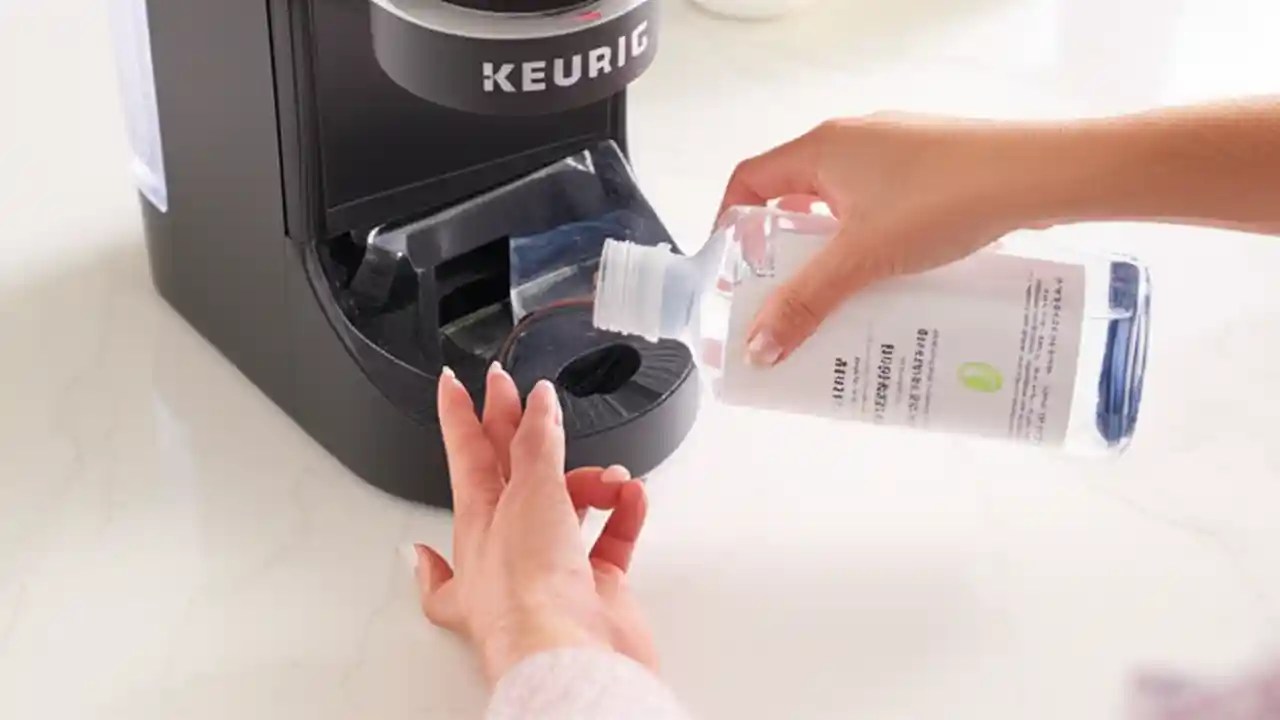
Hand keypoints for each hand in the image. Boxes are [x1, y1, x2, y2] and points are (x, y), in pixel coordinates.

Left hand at [413, 364, 655, 684]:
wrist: (570, 657)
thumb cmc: (525, 592)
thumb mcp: (528, 494)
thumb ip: (537, 443)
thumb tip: (538, 404)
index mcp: (478, 518)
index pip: (466, 452)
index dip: (460, 413)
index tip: (453, 385)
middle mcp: (509, 543)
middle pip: (516, 472)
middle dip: (521, 430)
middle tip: (521, 393)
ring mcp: (551, 568)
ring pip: (571, 505)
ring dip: (594, 480)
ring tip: (611, 476)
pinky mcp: (593, 588)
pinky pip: (611, 538)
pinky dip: (624, 515)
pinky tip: (631, 499)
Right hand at [719, 112, 1039, 365]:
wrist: (1037, 176)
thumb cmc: (946, 197)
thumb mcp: (863, 257)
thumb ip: (807, 302)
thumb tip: (759, 347)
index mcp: (821, 147)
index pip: (749, 180)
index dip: (732, 223)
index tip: (732, 269)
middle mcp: (852, 141)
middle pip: (793, 196)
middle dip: (784, 250)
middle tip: (782, 297)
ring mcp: (893, 153)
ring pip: (840, 206)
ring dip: (830, 251)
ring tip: (834, 298)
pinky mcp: (928, 170)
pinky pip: (878, 208)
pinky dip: (870, 243)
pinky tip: (886, 280)